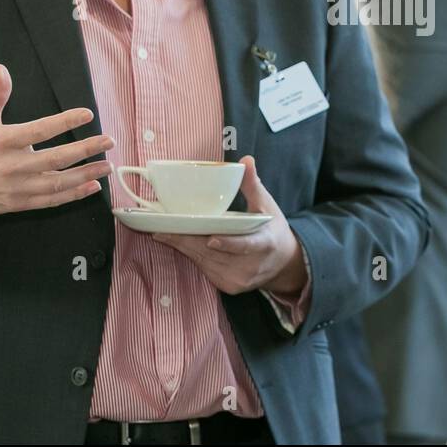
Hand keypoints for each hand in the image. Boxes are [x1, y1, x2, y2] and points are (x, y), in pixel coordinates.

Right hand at [0, 64, 113, 228]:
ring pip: (58, 183)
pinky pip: (50, 201)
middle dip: (87, 149)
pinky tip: (92, 186)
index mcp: (2, 141)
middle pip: (56, 158)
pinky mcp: (17, 204)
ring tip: (107, 165)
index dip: (66, 122)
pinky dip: (73, 195)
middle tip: (109, 141)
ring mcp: (15, 187)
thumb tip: (1, 69)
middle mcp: (11, 165)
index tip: (87, 114)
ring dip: (86, 174)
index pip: (40, 129)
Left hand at [153, 155, 306, 296]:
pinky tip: (175, 241)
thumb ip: (253, 185)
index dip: (230, 244)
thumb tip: (246, 160)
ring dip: (183, 246)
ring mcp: (239, 279)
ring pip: (205, 260)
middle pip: (216, 253)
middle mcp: (251, 265)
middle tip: (164, 227)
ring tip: (162, 232)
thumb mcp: (267, 205)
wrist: (283, 263)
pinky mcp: (228, 286)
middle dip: (189, 239)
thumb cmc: (272, 229)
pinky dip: (190, 254)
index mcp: (265, 243)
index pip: (247, 244)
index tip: (212, 240)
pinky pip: (204, 267)